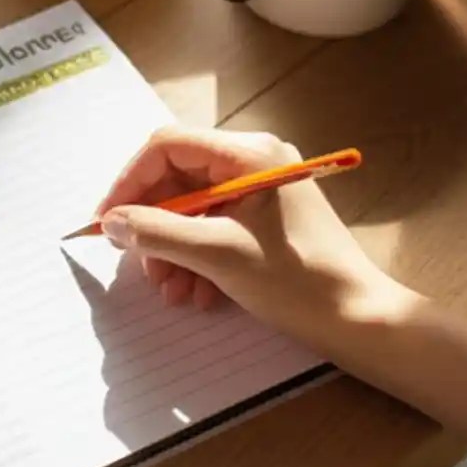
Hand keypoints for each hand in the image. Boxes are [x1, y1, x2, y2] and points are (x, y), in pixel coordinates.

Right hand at [96, 127, 398, 350]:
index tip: (108, 223)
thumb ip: (159, 233)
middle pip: (177, 179)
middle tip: (140, 265)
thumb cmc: (297, 281)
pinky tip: (196, 293)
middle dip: (154, 225)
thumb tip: (112, 222)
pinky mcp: (265, 218)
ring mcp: (260, 189)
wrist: (359, 319)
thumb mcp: (219, 256)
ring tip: (172, 290)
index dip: (129, 183)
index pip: (167, 147)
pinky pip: (213, 226)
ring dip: (172, 249)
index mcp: (248, 154)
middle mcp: (254, 161)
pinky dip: (196, 258)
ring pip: (191, 208)